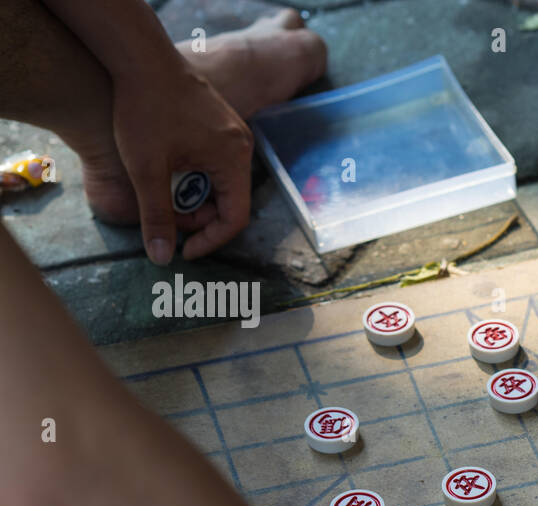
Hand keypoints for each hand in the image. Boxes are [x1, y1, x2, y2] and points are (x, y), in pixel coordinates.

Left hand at [110, 56, 252, 263]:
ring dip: (193, 197)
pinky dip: (194, 176)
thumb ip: (156, 216)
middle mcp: (241, 147)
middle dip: (197, 217)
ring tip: (161, 195)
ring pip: (220, 182)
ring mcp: (232, 132)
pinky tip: (166, 171)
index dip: (210, 240)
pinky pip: (214, 162)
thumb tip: (161, 258)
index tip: (182, 249)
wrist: (138, 56)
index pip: (235, 218)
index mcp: (234, 160)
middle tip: (163, 219)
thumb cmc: (144, 109)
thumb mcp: (146, 169)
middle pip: (229, 201)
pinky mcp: (218, 122)